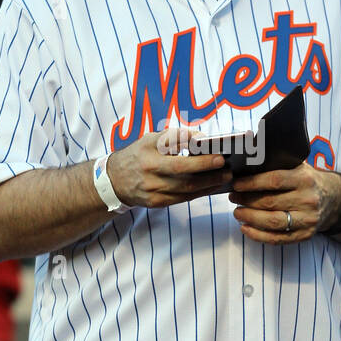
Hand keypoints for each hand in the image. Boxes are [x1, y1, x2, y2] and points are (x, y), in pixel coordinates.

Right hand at [105, 126, 231, 208]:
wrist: (114, 180)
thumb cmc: (138, 155)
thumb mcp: (150, 139)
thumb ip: (174, 137)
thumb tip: (201, 137)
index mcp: (147, 152)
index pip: (174, 151)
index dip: (196, 154)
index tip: (216, 151)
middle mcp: (149, 171)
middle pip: (182, 173)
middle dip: (207, 171)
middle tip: (226, 166)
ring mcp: (152, 190)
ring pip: (185, 189)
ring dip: (208, 184)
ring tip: (225, 177)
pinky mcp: (155, 203)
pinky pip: (182, 199)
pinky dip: (199, 193)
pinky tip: (212, 187)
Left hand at [228, 164, 340, 243]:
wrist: (333, 199)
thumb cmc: (307, 180)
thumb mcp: (298, 167)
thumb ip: (278, 165)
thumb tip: (245, 166)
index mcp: (305, 179)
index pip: (274, 180)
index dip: (251, 183)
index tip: (236, 184)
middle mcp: (308, 199)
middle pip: (270, 203)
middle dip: (246, 201)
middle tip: (234, 198)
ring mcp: (308, 219)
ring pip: (273, 222)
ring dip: (250, 218)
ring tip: (237, 213)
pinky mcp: (305, 235)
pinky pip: (278, 239)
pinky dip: (258, 235)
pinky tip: (245, 228)